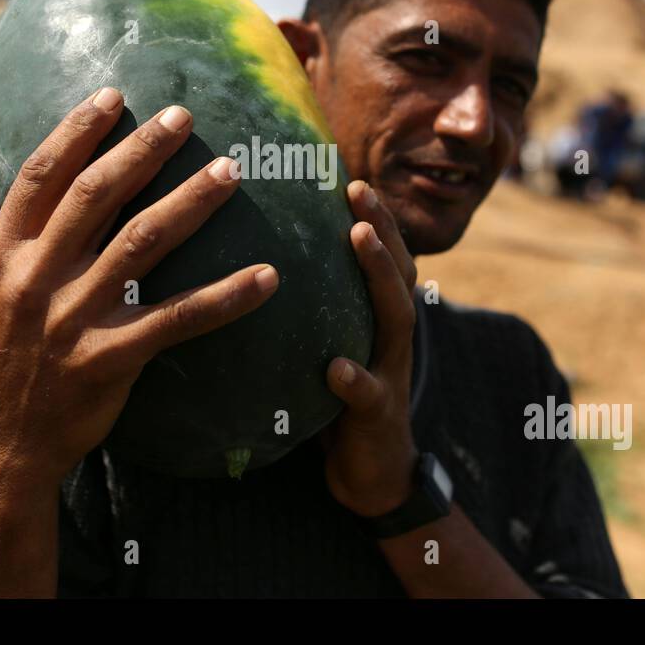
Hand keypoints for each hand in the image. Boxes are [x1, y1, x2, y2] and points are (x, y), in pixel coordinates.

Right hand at [0, 86, 278, 492]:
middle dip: (142, 150)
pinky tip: (267, 277)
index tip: (115, 96)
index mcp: (4, 253)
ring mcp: (75, 316)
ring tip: (230, 172)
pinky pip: (177, 319)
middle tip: (185, 116)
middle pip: (96, 196)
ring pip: (141, 244)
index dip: (78, 132)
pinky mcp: (111, 356)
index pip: (41, 175)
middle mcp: (38, 275)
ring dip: (189, 204)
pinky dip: (225, 297)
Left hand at [320, 179, 419, 517]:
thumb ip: (306, 306)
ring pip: (394, 316)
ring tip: (358, 239)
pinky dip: (354, 379)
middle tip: (357, 188)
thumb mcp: (323, 343)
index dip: (368, 211)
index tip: (345, 172)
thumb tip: (248, 257)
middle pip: (396, 268)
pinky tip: (335, 368)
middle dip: (380, 224)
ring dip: (379, 273)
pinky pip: (368, 394)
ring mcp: (390, 371)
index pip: (379, 252)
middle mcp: (391, 333)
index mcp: (375, 314)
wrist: (370, 472)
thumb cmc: (336, 396)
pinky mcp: (379, 414)